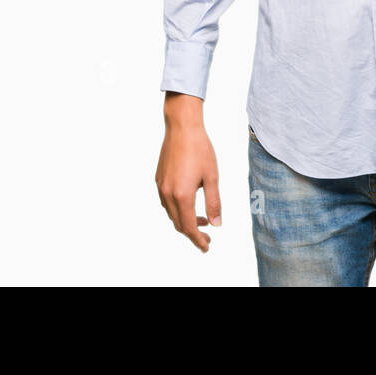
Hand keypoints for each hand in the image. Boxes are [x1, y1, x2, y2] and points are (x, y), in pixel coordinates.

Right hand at [155, 92, 220, 251]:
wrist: (182, 127)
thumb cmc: (200, 149)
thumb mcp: (212, 177)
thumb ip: (214, 202)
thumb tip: (217, 223)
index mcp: (182, 195)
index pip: (189, 226)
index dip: (198, 240)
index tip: (207, 247)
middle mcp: (168, 194)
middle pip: (178, 223)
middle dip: (193, 233)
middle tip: (208, 237)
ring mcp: (161, 186)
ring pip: (171, 213)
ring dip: (185, 220)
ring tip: (202, 219)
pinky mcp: (159, 179)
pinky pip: (166, 202)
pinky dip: (177, 209)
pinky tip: (189, 203)